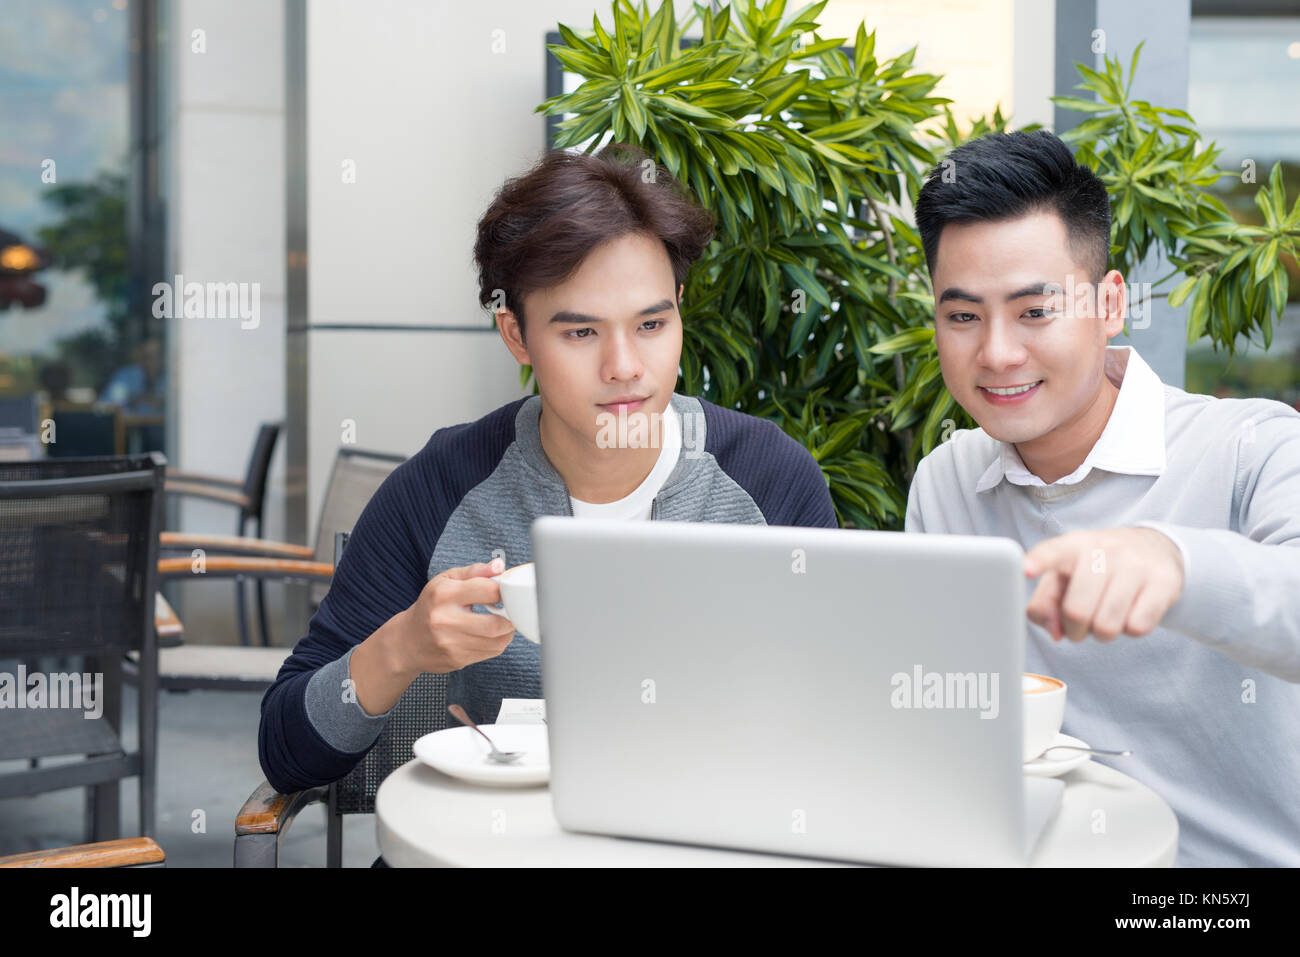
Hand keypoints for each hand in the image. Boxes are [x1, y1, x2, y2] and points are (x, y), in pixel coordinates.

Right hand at [389, 557, 517, 674]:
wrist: (408, 641)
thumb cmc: (430, 606)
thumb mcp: (446, 580)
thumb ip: (475, 571)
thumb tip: (499, 566)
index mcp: (444, 595)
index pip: (488, 591)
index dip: (503, 591)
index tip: (504, 592)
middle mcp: (445, 621)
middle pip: (495, 624)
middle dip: (510, 617)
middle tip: (509, 610)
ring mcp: (451, 644)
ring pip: (497, 641)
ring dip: (506, 630)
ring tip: (500, 621)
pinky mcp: (457, 660)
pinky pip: (491, 653)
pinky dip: (497, 642)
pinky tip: (489, 634)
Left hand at [1023, 528, 1184, 642]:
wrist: (1154, 549)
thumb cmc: (1098, 569)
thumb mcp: (1066, 576)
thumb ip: (1045, 604)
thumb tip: (1054, 631)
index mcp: (1074, 545)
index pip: (1053, 551)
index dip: (1039, 561)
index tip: (1026, 568)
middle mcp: (1105, 550)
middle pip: (1076, 612)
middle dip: (1075, 630)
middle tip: (1081, 624)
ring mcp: (1136, 564)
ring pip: (1107, 626)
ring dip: (1102, 633)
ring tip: (1106, 616)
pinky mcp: (1164, 582)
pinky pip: (1137, 627)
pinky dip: (1130, 629)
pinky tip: (1131, 611)